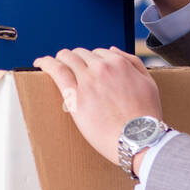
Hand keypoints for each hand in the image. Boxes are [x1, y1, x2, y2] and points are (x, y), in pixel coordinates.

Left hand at [31, 46, 163, 167]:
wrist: (138, 139)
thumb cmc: (145, 117)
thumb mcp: (149, 83)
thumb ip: (133, 63)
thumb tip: (113, 50)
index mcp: (120, 64)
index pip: (99, 53)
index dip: (93, 60)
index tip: (88, 68)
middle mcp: (102, 68)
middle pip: (81, 54)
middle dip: (76, 59)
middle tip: (71, 68)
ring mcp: (87, 80)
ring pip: (67, 58)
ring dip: (60, 58)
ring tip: (53, 64)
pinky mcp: (74, 95)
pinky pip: (56, 70)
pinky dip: (45, 63)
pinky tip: (40, 63)